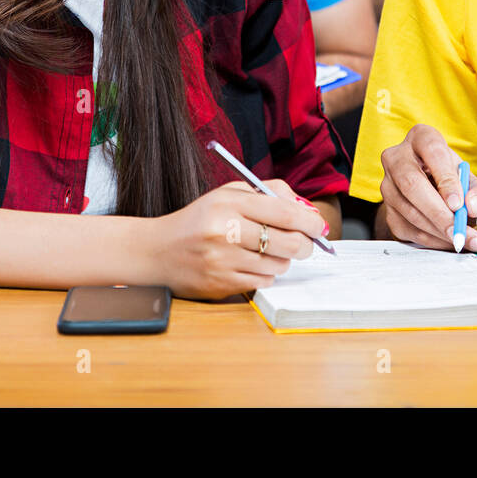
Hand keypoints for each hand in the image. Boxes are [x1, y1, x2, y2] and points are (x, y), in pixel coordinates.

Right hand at [152, 179, 327, 298]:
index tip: (320, 226)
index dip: (310, 221)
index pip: (284, 213)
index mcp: (228, 203)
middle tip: (305, 243)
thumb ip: (268, 193)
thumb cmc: (198, 220)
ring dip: (281, 259)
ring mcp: (223, 261)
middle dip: (305, 244)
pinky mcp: (221, 284)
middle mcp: (225, 231)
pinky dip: (264, 274)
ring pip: (279, 265)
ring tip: (265, 251)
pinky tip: (248, 264)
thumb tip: (305, 208)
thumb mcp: (227, 194)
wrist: (157, 251)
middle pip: (288, 243)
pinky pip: (263, 281)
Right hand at [378, 123, 476, 250]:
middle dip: (437, 212)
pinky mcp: (387, 209)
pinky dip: (429, 239)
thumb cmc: (456, 182)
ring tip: (461, 239)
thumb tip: (473, 205)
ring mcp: (388, 184)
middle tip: (459, 231)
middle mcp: (398, 157)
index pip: (432, 153)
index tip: (459, 204)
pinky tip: (447, 241)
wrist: (435, 194)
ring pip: (408, 209)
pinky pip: (406, 227)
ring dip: (436, 230)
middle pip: (411, 183)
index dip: (446, 180)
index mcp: (422, 138)